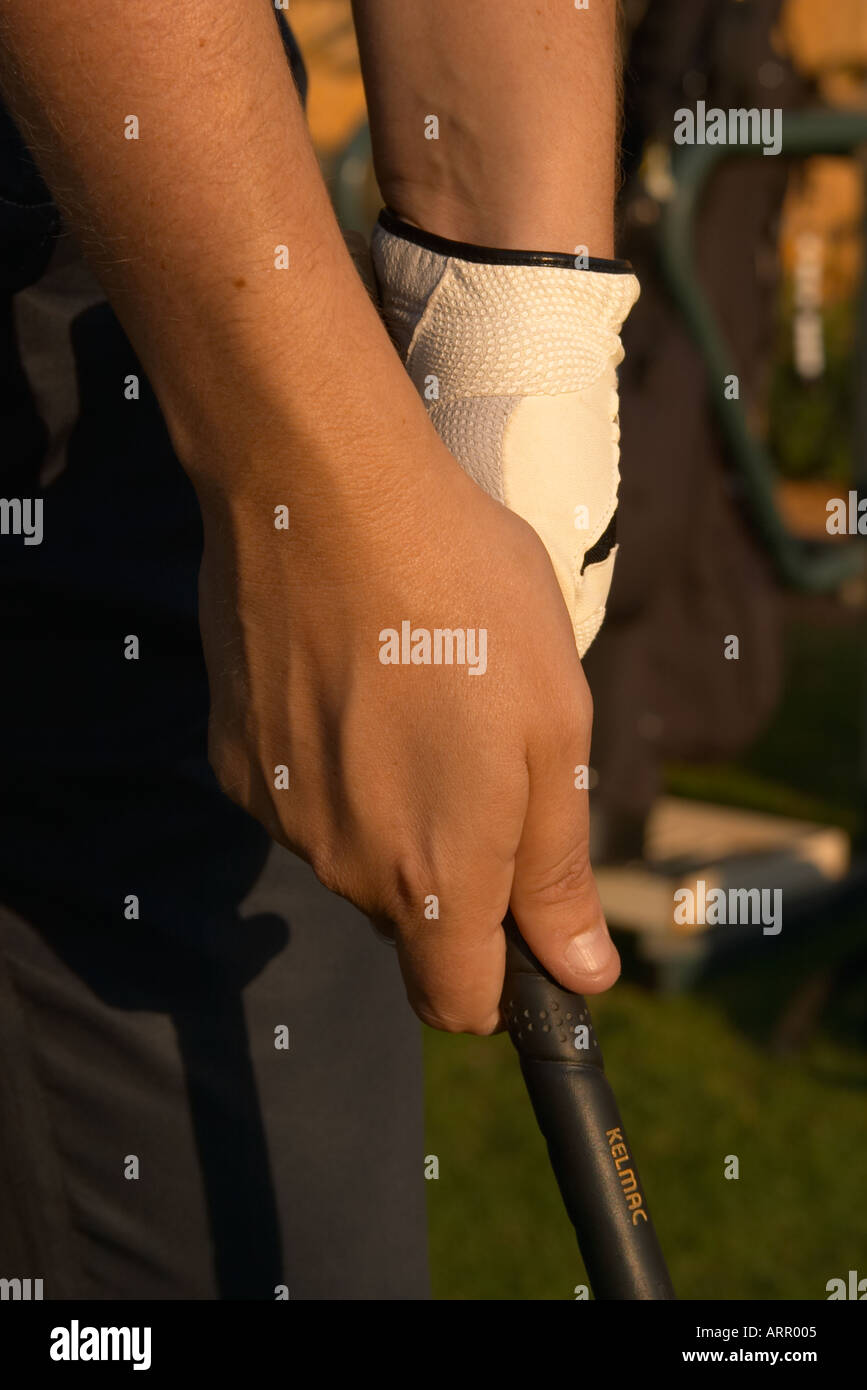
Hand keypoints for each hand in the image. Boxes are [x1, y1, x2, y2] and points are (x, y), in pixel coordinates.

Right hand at [197, 433, 619, 1033]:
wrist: (321, 495)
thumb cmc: (465, 601)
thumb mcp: (556, 729)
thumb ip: (558, 869)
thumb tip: (580, 974)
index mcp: (435, 873)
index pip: (459, 1005)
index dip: (502, 983)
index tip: (524, 926)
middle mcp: (345, 865)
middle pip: (411, 919)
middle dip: (454, 865)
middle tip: (481, 747)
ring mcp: (281, 814)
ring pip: (355, 851)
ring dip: (392, 804)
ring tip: (415, 692)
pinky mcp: (235, 759)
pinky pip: (304, 797)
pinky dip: (334, 763)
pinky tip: (353, 678)